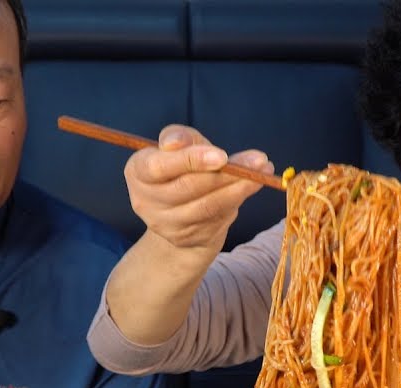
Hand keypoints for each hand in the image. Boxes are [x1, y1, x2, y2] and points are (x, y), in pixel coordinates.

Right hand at [124, 124, 272, 255]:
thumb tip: (176, 142)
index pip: (159, 167)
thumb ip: (181, 137)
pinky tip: (255, 184)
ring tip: (263, 170)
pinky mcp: (186, 238)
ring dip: (239, 187)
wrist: (180, 210)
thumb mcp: (180, 145)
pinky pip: (216, 217)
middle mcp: (145, 201)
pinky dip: (238, 199)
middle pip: (189, 187)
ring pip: (207, 205)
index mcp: (138, 171)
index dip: (190, 160)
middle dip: (227, 173)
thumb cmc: (181, 167)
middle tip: (258, 160)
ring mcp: (165, 224)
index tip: (222, 155)